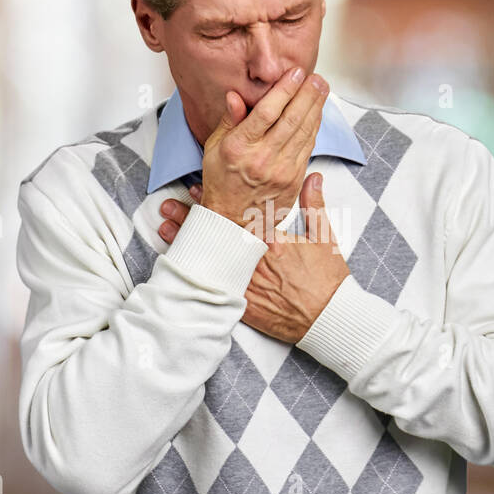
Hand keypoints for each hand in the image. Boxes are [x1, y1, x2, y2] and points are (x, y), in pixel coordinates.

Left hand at [159, 173, 349, 343]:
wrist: (329, 318)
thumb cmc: (328, 279)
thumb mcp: (325, 236)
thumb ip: (314, 203)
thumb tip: (313, 176)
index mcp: (272, 240)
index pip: (235, 215)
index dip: (212, 202)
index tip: (195, 190)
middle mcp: (255, 262)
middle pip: (216, 236)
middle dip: (190, 220)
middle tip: (168, 207)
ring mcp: (248, 285)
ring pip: (210, 261)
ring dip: (186, 245)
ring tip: (164, 231)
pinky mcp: (245, 307)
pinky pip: (215, 290)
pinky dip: (196, 277)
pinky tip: (178, 268)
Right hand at [199, 66, 328, 228]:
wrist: (232, 219)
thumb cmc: (221, 180)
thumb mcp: (214, 147)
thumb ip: (229, 120)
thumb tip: (236, 96)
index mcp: (240, 148)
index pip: (267, 112)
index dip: (284, 90)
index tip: (296, 73)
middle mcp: (262, 159)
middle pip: (292, 120)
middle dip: (308, 95)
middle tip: (317, 78)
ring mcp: (281, 171)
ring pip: (304, 133)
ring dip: (316, 108)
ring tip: (322, 90)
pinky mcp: (294, 180)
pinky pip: (308, 148)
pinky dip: (314, 128)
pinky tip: (317, 114)